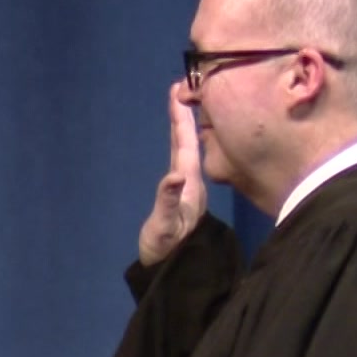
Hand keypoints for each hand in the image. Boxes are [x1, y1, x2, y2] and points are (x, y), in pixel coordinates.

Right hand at [136, 83, 207, 265]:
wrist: (176, 268)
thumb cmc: (168, 247)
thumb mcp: (165, 225)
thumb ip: (169, 201)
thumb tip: (174, 176)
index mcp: (188, 182)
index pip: (186, 143)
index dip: (181, 117)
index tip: (179, 90)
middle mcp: (190, 180)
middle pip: (188, 141)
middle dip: (184, 115)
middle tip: (181, 88)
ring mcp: (187, 188)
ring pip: (187, 149)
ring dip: (184, 127)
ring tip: (181, 106)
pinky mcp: (182, 195)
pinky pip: (182, 162)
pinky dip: (180, 146)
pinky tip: (180, 142)